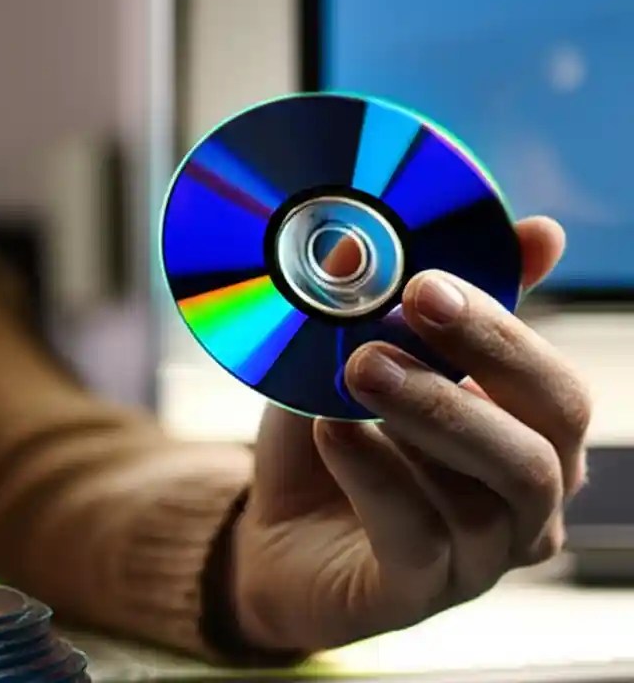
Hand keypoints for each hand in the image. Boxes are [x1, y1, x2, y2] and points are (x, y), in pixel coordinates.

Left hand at [231, 216, 590, 651]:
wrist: (270, 533)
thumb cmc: (337, 442)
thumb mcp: (368, 362)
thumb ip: (427, 305)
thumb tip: (524, 228)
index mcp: (527, 442)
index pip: (553, 388)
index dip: (501, 332)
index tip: (429, 280)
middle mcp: (524, 506)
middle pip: (547, 442)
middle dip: (481, 368)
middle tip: (406, 310)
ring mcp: (478, 559)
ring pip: (492, 493)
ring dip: (423, 415)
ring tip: (354, 368)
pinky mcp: (417, 595)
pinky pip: (415, 537)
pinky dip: (374, 474)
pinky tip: (332, 430)